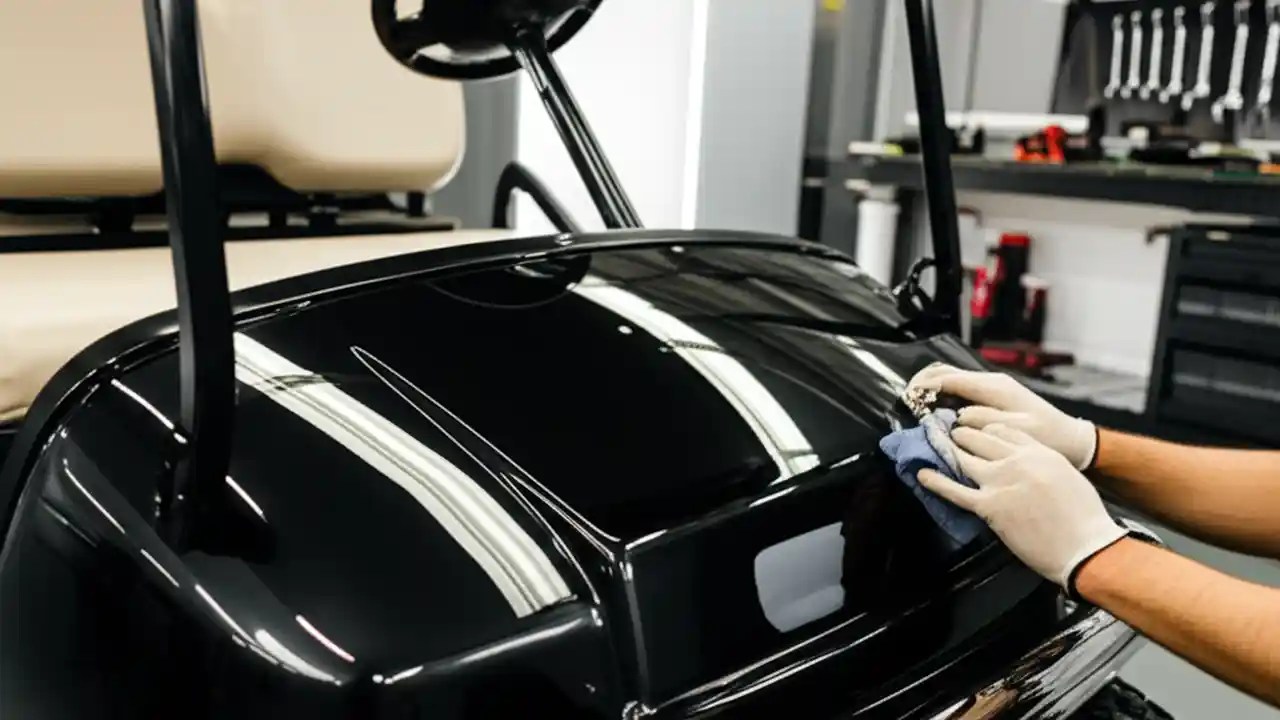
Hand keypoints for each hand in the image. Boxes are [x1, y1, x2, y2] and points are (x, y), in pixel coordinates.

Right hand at [908, 363, 1097, 469]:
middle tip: (906, 402)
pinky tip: (937, 412)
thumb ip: (984, 419)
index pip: (948, 377)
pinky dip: (943, 397)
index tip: (907, 400)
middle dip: (922, 384)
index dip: (923, 386)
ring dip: (932, 390)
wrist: (1070, 440)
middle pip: (946, 372)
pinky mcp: (993, 398)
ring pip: (951, 379)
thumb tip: (957, 416)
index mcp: (993, 386)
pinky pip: (961, 390)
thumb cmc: (1046, 436)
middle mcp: (990, 382)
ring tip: (917, 408)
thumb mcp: (1015, 429)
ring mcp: (991, 388)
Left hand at [917, 424, 1127, 588]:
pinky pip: (955, 490)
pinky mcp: (990, 506)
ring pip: (963, 457)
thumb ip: (1042, 462)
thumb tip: (1026, 461)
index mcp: (1038, 451)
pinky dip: (936, 482)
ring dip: (946, 449)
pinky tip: (922, 474)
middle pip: (978, 438)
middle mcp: (1017, 460)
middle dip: (961, 434)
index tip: (974, 429)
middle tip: (947, 432)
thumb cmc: (1084, 517)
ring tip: (932, 443)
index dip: (983, 428)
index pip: (1001, 430)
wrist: (1085, 547)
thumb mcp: (1066, 475)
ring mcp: (1001, 481)